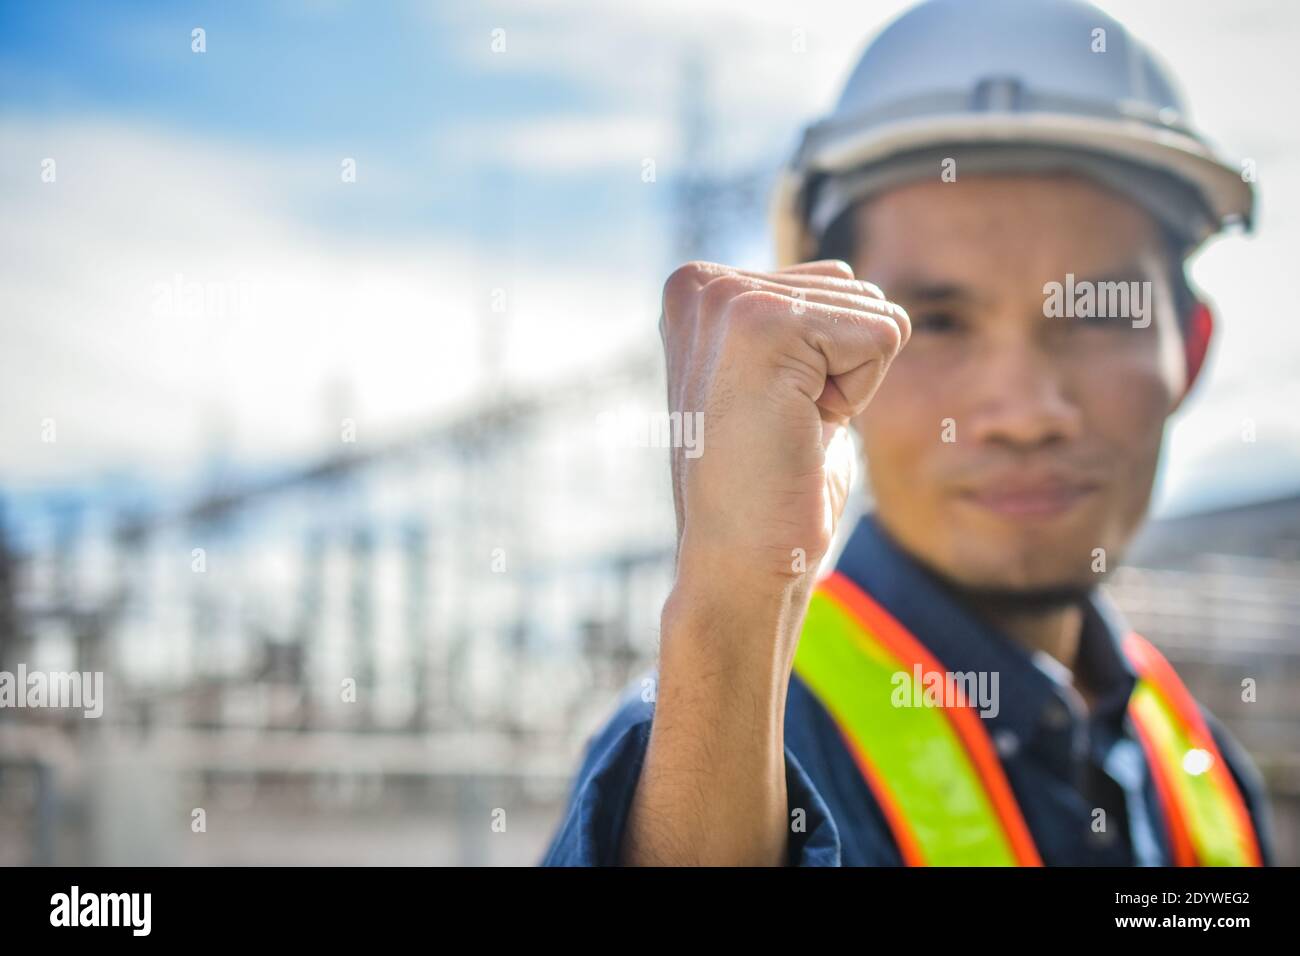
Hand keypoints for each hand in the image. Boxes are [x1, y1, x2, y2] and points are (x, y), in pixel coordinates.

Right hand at [660, 259, 909, 586]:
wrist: (736, 563)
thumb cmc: (767, 486)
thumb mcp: (780, 382)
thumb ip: (799, 321)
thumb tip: (852, 285)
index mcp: (697, 290)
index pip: (832, 286)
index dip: (827, 362)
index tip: (774, 412)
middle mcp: (702, 284)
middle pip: (855, 290)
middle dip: (842, 368)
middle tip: (783, 426)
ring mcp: (726, 300)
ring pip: (871, 311)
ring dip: (848, 384)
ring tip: (786, 429)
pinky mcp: (763, 326)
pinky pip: (882, 335)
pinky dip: (857, 395)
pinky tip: (798, 431)